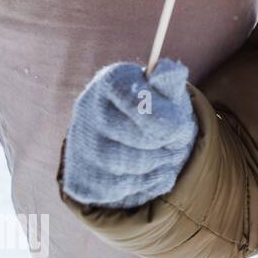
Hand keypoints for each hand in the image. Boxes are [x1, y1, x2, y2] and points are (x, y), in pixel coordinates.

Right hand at [61, 57, 198, 208]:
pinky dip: (144, 184)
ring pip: (116, 162)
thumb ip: (171, 83)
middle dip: (160, 144)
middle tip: (177, 145)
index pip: (129, 96)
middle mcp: (87, 108)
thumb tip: (171, 70)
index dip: (159, 118)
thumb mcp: (171, 95)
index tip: (179, 128)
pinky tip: (158, 174)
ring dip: (154, 164)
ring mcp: (79, 142)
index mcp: (112, 80)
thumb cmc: (162, 112)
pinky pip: (111, 187)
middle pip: (123, 133)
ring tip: (170, 158)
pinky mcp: (79, 176)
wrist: (144, 142)